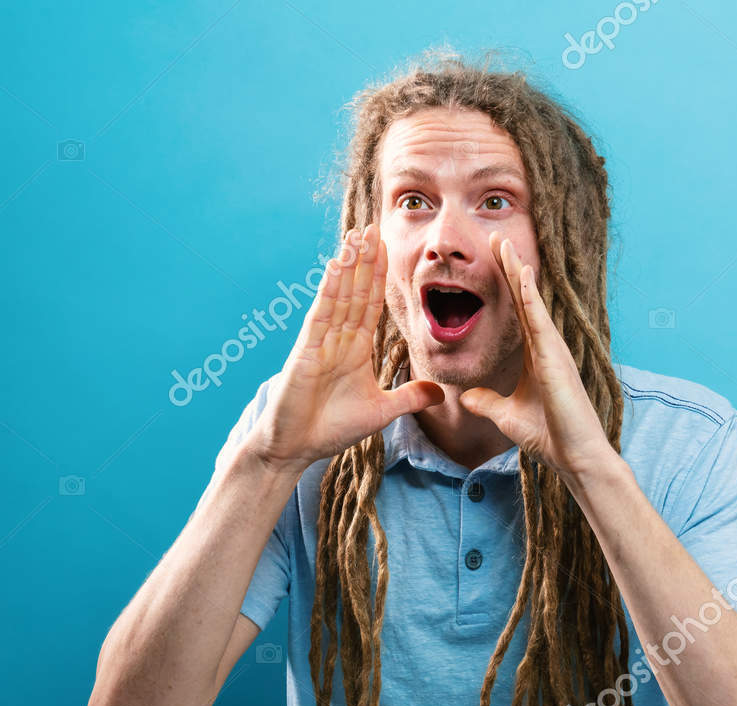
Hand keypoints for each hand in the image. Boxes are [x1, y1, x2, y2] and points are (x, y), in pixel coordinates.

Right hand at [246, 224, 444, 470]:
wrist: (296, 448)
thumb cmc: (330, 429)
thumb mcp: (381, 412)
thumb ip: (409, 397)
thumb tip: (440, 392)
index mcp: (354, 348)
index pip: (371, 304)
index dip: (380, 277)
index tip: (388, 248)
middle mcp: (337, 339)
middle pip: (355, 291)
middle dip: (365, 260)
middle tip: (374, 227)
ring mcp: (320, 342)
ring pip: (339, 295)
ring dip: (348, 265)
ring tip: (357, 235)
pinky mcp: (305, 350)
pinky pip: (321, 314)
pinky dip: (328, 290)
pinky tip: (336, 266)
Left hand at [457, 232, 619, 479]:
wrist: (573, 457)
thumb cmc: (548, 436)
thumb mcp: (505, 416)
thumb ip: (486, 403)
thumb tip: (466, 396)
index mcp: (535, 356)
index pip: (517, 312)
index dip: (505, 285)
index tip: (492, 258)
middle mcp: (546, 347)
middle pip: (524, 299)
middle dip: (510, 267)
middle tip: (496, 237)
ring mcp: (553, 351)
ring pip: (532, 304)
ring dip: (517, 274)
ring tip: (504, 245)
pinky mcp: (556, 359)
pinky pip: (540, 323)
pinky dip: (530, 299)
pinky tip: (521, 277)